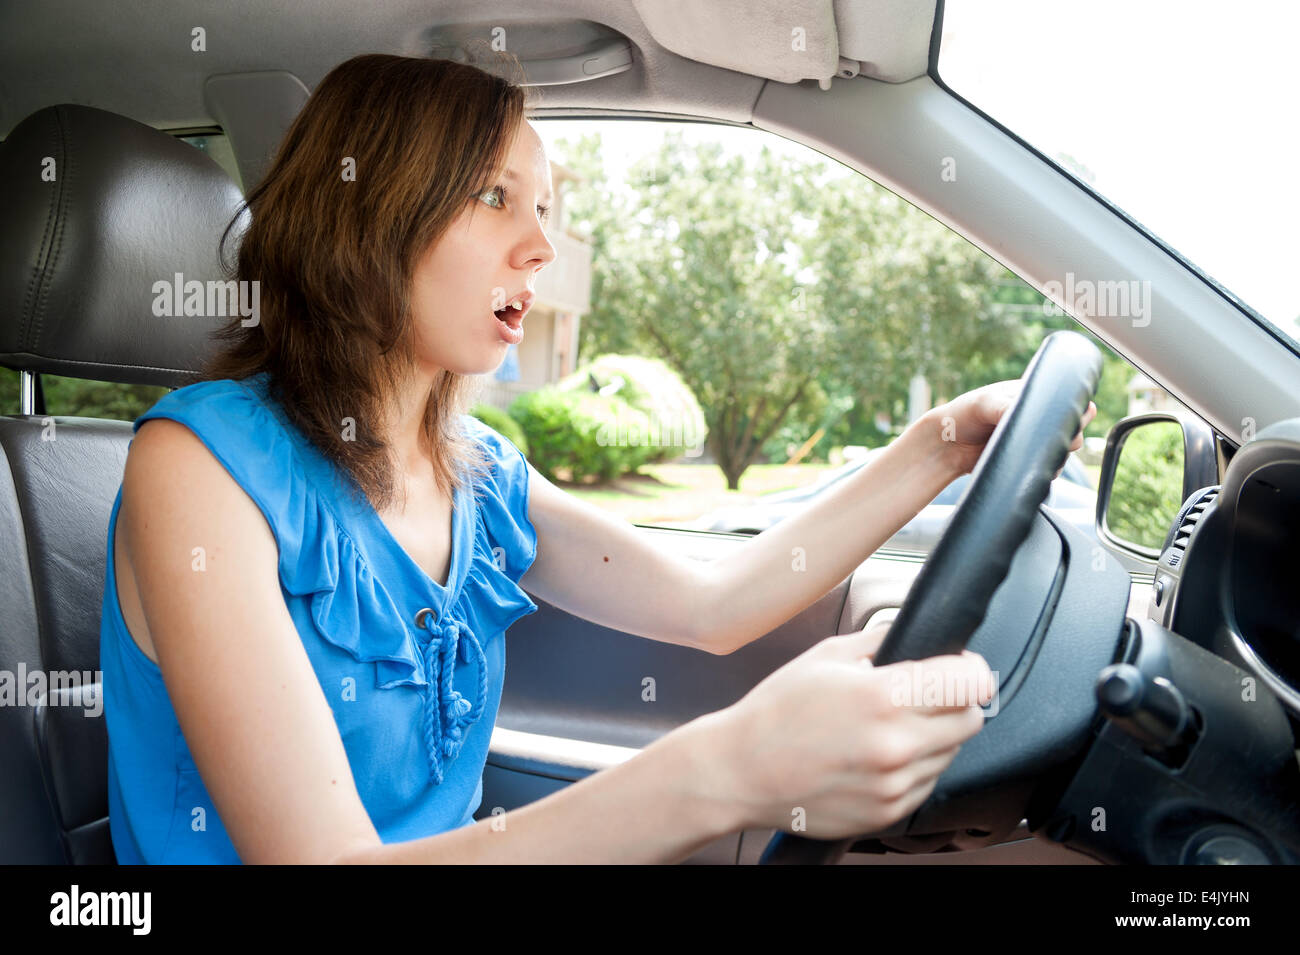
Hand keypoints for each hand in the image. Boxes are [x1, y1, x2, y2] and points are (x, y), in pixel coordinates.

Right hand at [707, 627, 993, 837]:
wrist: (741, 770)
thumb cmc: (776, 713)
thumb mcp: (826, 656)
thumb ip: (881, 639)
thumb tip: (916, 631)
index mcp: (883, 697)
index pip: (970, 683)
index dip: (970, 670)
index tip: (962, 668)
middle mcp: (895, 745)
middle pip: (972, 720)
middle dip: (956, 702)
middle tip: (926, 696)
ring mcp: (893, 784)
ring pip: (952, 754)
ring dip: (934, 737)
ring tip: (889, 728)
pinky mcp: (888, 812)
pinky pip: (927, 783)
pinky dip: (914, 768)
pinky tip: (877, 755)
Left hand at [922, 379, 1095, 477]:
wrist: (947, 446)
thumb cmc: (963, 415)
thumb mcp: (984, 404)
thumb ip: (1007, 406)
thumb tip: (1030, 416)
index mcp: (1034, 396)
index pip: (1071, 402)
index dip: (1077, 412)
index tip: (1067, 421)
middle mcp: (1038, 418)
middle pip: (1075, 430)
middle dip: (1069, 438)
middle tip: (1048, 441)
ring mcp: (1034, 441)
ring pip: (1063, 452)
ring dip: (1055, 457)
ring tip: (1031, 454)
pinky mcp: (1026, 461)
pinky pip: (1047, 469)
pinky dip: (1045, 471)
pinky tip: (1030, 469)